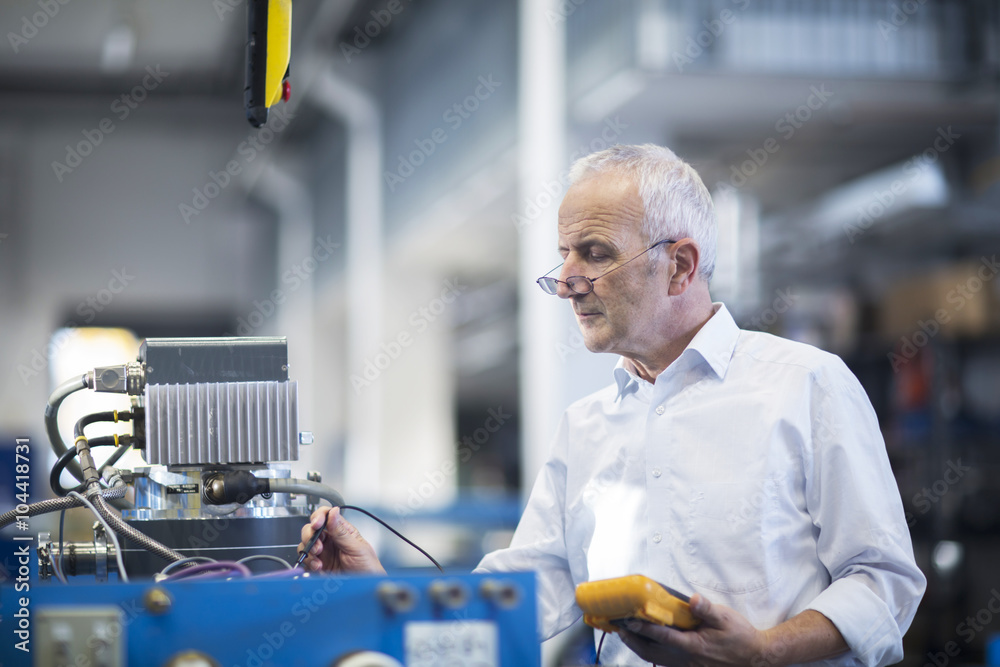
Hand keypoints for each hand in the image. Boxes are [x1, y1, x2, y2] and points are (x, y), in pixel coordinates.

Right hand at [297, 506, 385, 574]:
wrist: (364, 587)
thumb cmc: (368, 567)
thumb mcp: (357, 548)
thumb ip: (342, 532)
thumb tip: (333, 512)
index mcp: (342, 531)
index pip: (326, 516)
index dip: (319, 516)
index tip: (317, 524)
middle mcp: (331, 540)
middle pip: (312, 529)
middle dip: (310, 535)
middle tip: (318, 545)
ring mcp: (323, 552)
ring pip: (306, 543)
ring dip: (309, 550)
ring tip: (319, 558)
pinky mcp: (318, 565)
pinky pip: (306, 559)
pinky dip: (309, 562)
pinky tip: (318, 566)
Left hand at [617, 593, 767, 666]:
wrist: (756, 658)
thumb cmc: (741, 636)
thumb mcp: (726, 618)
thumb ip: (707, 610)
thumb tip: (692, 600)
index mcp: (693, 645)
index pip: (662, 636)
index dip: (643, 628)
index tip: (628, 620)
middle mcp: (687, 659)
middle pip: (652, 652)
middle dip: (633, 640)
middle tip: (618, 627)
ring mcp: (687, 666)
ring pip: (656, 659)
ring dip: (639, 647)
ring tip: (626, 634)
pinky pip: (665, 662)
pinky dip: (651, 654)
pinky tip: (646, 645)